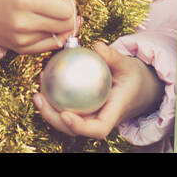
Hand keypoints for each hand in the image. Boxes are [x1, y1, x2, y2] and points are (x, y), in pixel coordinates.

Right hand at [0, 0, 79, 54]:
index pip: (65, 10)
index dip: (70, 2)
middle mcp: (23, 22)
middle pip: (66, 24)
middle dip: (70, 14)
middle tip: (62, 5)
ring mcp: (22, 38)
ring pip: (60, 36)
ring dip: (62, 25)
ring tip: (52, 14)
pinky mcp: (21, 49)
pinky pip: (50, 46)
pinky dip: (55, 36)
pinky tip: (49, 26)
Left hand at [33, 42, 163, 139]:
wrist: (139, 88)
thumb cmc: (134, 77)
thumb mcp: (128, 65)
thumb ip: (114, 57)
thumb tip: (98, 47)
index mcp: (114, 113)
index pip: (98, 129)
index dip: (80, 126)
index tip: (66, 114)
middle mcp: (100, 119)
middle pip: (75, 129)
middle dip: (54, 119)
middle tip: (40, 99)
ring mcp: (91, 117)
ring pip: (67, 122)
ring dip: (49, 112)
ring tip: (37, 94)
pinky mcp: (84, 111)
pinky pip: (67, 109)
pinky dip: (54, 100)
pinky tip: (44, 84)